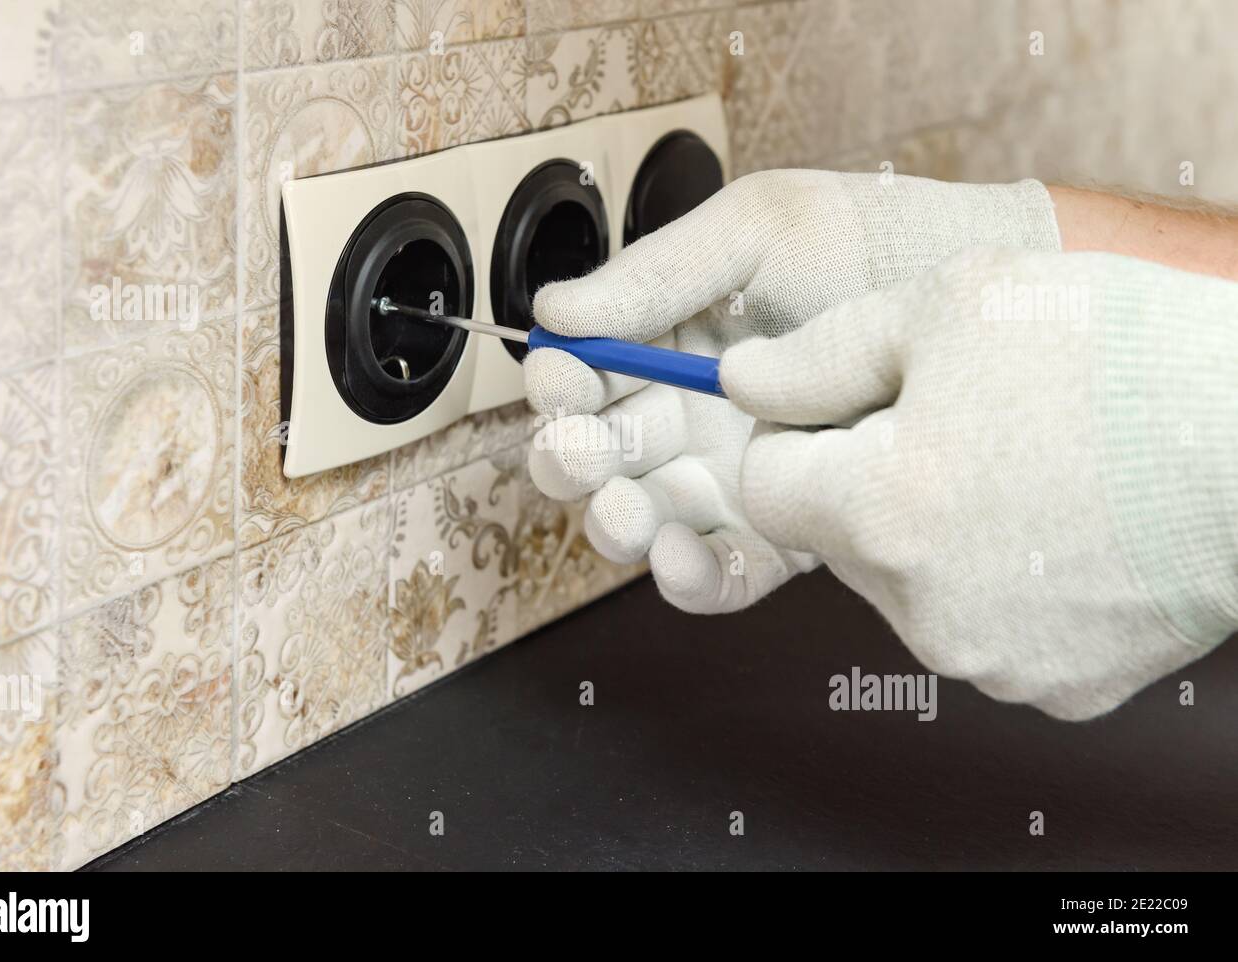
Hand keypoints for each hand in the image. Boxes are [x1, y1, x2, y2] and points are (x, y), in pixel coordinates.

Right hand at [526, 169, 1059, 612]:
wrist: (989, 301)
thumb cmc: (878, 242)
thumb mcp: (760, 230)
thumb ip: (658, 273)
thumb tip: (557, 309)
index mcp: (671, 338)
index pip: (587, 370)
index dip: (559, 381)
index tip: (562, 380)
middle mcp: (694, 410)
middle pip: (602, 452)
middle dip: (576, 459)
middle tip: (586, 453)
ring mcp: (737, 471)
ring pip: (649, 517)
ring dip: (621, 524)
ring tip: (627, 513)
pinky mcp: (788, 524)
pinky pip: (724, 568)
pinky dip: (693, 578)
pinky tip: (679, 561)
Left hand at [722, 247, 1237, 718]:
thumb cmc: (1127, 360)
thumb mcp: (951, 306)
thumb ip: (819, 353)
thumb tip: (740, 384)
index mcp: (877, 512)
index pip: (763, 483)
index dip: (799, 429)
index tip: (857, 398)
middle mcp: (918, 608)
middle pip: (839, 537)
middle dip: (873, 478)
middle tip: (968, 419)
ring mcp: (989, 661)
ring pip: (910, 583)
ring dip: (940, 530)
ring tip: (1033, 467)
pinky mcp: (1057, 690)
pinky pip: (986, 627)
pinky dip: (1007, 582)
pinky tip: (1070, 528)